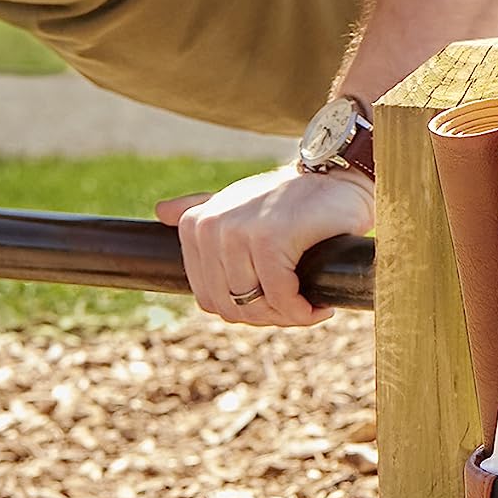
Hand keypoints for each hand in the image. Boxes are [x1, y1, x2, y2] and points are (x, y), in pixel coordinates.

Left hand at [154, 160, 373, 327]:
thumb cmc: (290, 198)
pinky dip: (302, 311)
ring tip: (309, 306)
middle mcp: (209, 228)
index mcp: (195, 225)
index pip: (209, 298)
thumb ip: (201, 208)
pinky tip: (318, 307)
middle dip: (267, 318)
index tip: (276, 304)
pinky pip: (280, 296)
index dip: (245, 311)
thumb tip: (161, 212)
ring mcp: (237, 232)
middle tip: (298, 310)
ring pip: (254, 305)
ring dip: (286, 317)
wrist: (336, 179)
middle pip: (230, 306)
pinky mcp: (269, 239)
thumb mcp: (238, 202)